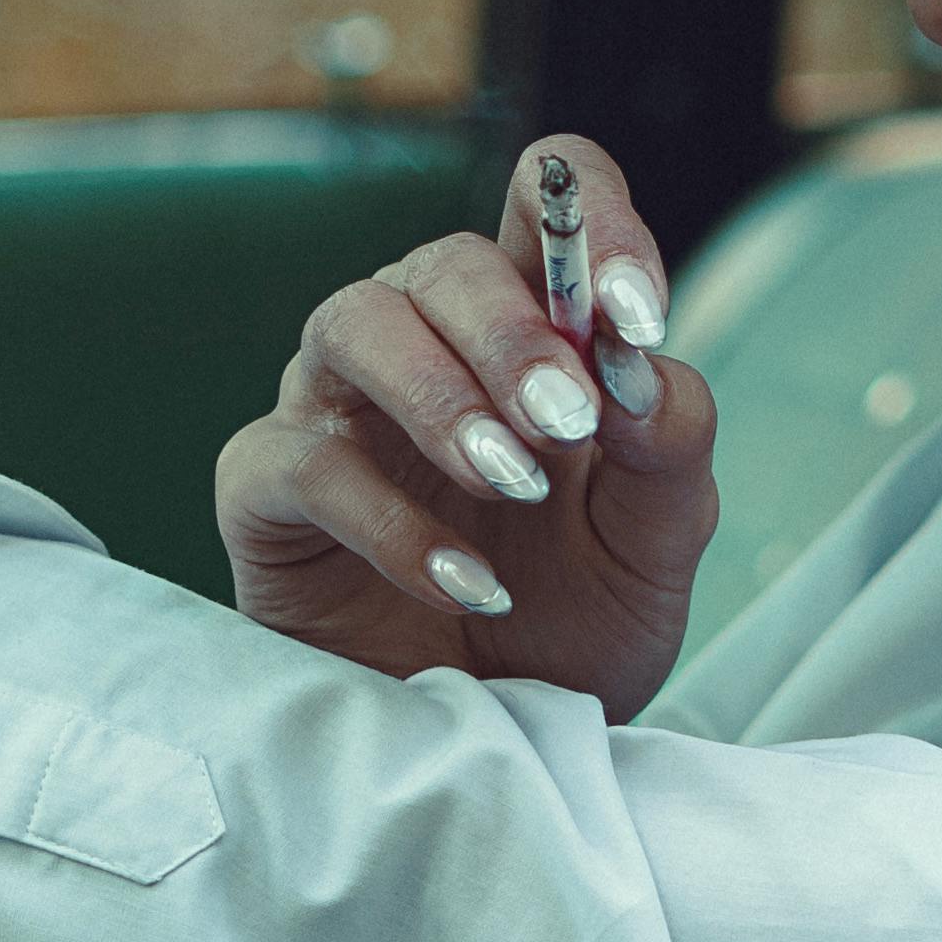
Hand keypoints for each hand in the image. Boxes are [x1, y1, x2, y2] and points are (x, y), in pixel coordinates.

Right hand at [218, 137, 722, 712]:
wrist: (500, 745)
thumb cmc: (576, 621)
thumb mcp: (658, 543)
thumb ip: (673, 446)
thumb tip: (644, 367)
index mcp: (528, 322)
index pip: (545, 196)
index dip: (588, 217)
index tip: (638, 313)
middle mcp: (424, 342)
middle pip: (445, 258)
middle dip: (512, 332)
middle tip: (567, 422)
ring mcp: (335, 408)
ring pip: (353, 321)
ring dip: (441, 396)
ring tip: (511, 480)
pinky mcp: (268, 492)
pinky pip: (305, 462)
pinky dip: (393, 523)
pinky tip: (468, 584)